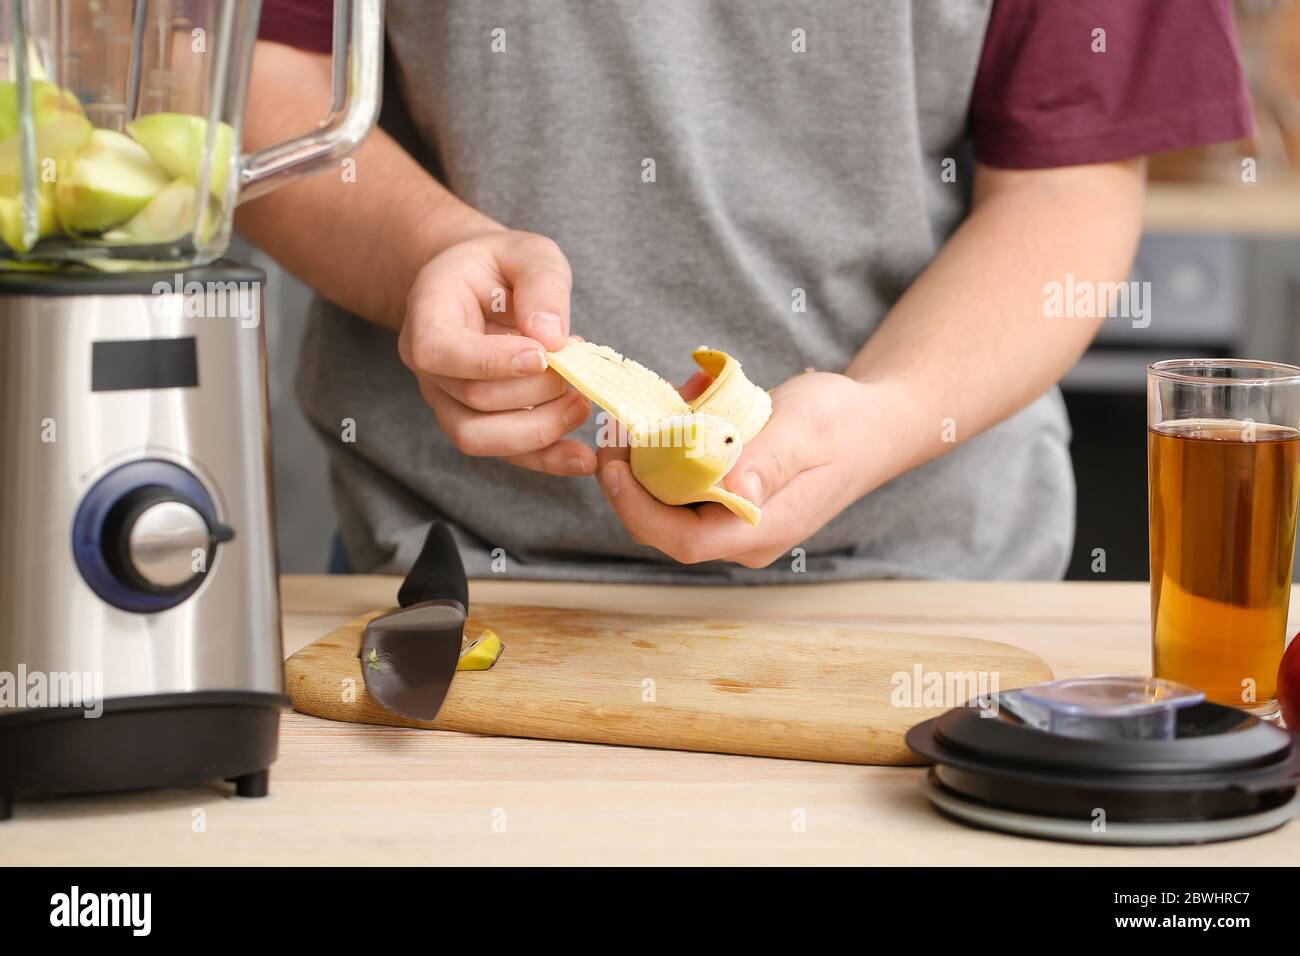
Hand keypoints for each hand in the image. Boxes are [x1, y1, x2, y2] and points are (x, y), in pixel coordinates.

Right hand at [398, 230, 596, 475]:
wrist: (480, 287)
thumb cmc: (501, 266)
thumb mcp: (528, 251)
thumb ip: (541, 283)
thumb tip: (552, 336)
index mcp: (428, 316)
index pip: (440, 351)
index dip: (491, 361)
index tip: (542, 356)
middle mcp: (429, 368)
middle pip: (472, 398)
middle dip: (534, 391)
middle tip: (575, 368)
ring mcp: (448, 401)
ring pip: (481, 438)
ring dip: (540, 429)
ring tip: (581, 404)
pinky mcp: (478, 423)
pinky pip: (504, 454)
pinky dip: (545, 459)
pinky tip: (581, 459)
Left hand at [596, 372, 885, 567]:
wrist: (872, 424)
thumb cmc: (842, 423)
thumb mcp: (806, 429)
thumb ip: (768, 460)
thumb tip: (733, 489)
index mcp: (763, 529)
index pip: (684, 542)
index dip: (637, 509)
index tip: (613, 466)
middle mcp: (745, 536)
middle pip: (664, 526)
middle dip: (630, 481)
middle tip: (616, 428)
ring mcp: (738, 521)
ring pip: (670, 504)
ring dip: (648, 461)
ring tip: (651, 410)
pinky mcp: (731, 500)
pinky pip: (685, 486)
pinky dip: (670, 452)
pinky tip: (679, 411)